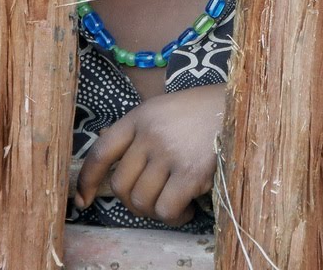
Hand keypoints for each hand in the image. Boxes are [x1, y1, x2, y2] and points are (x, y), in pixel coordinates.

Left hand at [75, 84, 224, 226]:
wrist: (239, 105)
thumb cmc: (199, 112)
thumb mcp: (161, 111)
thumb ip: (137, 133)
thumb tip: (110, 162)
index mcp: (138, 117)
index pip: (101, 151)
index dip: (86, 180)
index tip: (83, 200)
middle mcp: (149, 134)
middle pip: (120, 184)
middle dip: (132, 201)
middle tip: (152, 199)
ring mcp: (168, 153)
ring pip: (141, 200)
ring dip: (154, 211)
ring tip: (172, 203)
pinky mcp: (190, 172)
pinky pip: (166, 209)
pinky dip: (174, 217)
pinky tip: (186, 209)